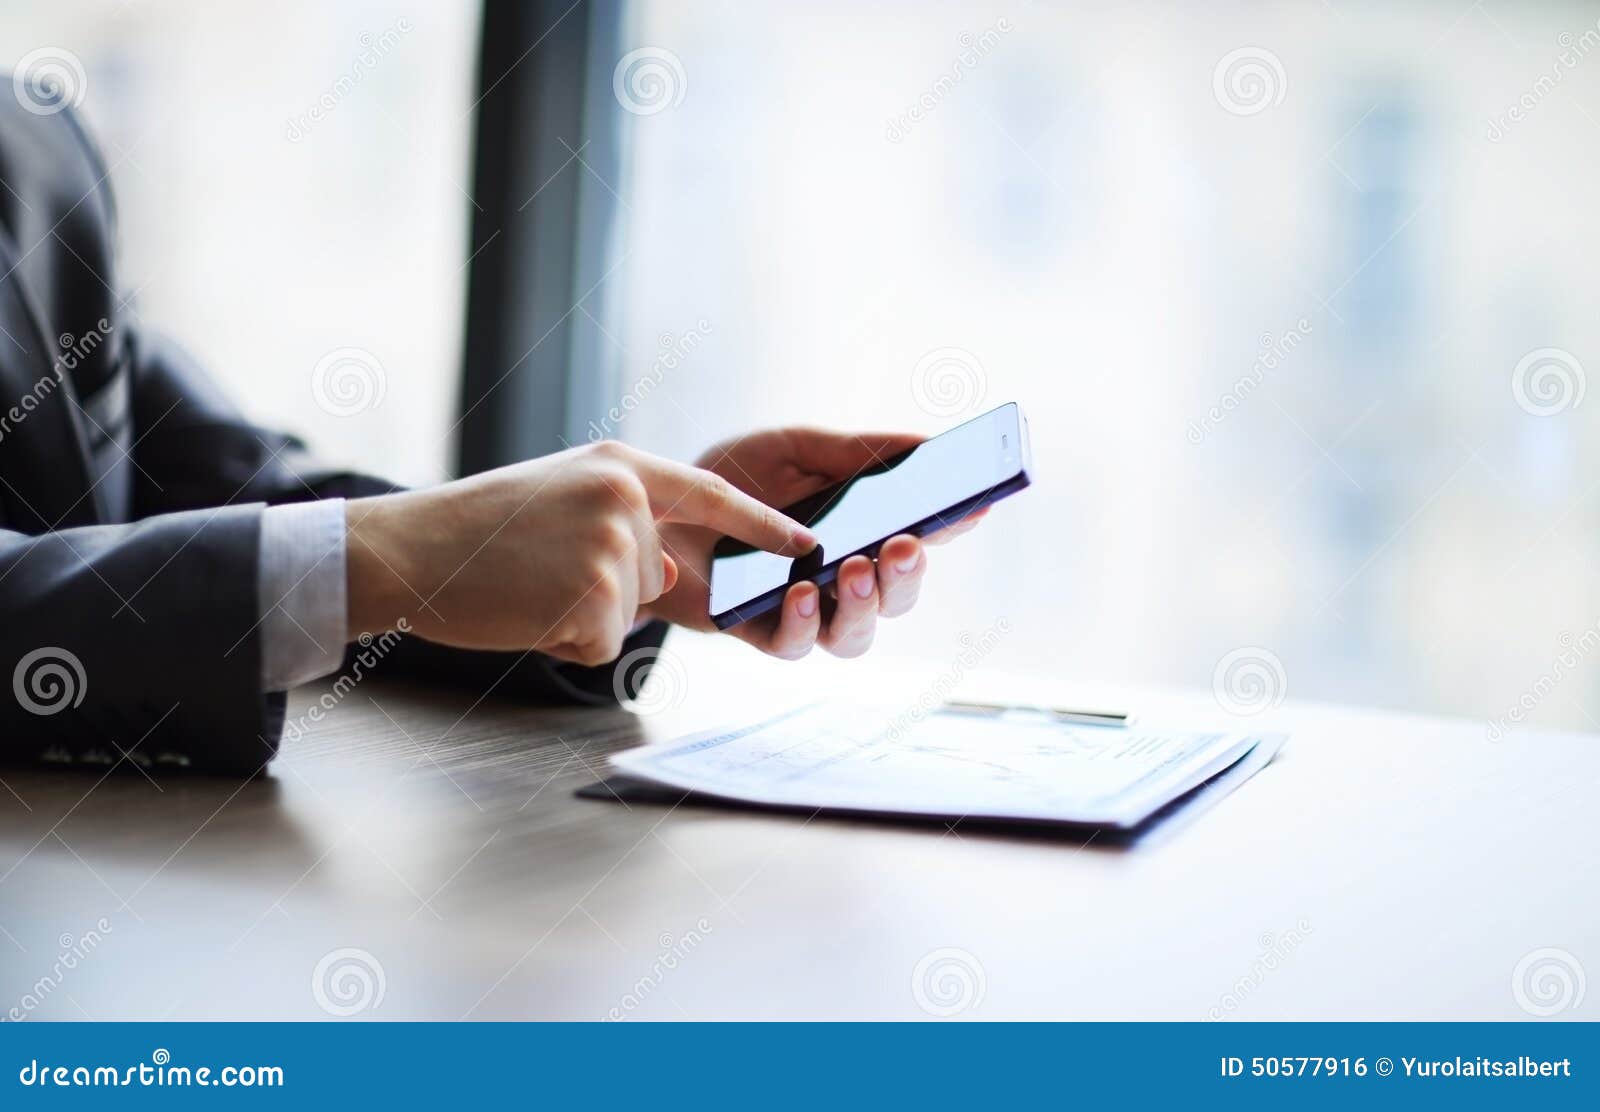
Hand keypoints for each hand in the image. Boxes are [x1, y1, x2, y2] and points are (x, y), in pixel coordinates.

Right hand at [344, 441, 814, 664]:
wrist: (409, 549)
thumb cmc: (476, 531)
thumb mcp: (561, 500)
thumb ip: (624, 525)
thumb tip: (668, 572)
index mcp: (618, 466)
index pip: (711, 493)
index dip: (762, 524)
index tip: (807, 545)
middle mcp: (624, 500)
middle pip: (655, 573)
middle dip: (606, 589)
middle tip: (538, 569)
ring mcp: (612, 549)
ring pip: (627, 612)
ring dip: (581, 616)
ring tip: (528, 586)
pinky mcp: (594, 600)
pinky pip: (603, 643)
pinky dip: (565, 641)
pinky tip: (525, 610)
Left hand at [641, 428, 983, 658]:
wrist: (652, 507)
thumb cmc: (731, 479)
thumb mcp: (795, 449)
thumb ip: (856, 451)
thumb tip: (926, 444)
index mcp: (861, 532)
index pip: (921, 535)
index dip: (953, 526)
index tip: (976, 506)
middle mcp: (842, 578)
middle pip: (898, 596)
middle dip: (908, 575)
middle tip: (903, 545)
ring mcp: (805, 611)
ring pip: (857, 633)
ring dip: (864, 605)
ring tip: (854, 568)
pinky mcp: (759, 632)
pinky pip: (795, 645)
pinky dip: (804, 622)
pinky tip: (801, 592)